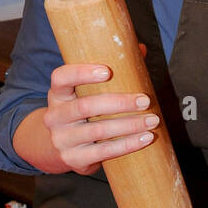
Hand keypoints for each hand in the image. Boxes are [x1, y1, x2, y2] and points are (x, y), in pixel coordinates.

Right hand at [42, 61, 158, 175]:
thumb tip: (140, 49)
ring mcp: (62, 140)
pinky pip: (103, 152)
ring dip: (129, 125)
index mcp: (57, 94)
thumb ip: (112, 69)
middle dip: (119, 103)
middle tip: (145, 100)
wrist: (60, 148)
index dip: (82, 73)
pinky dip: (127, 145)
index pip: (61, 77)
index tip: (107, 71)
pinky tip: (145, 138)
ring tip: (152, 120)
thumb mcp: (86, 91)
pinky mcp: (73, 159)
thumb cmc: (82, 111)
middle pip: (85, 106)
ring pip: (98, 130)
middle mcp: (54, 116)